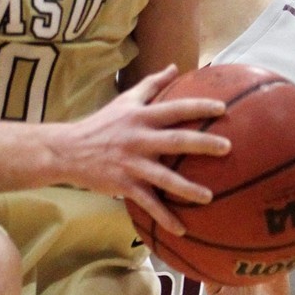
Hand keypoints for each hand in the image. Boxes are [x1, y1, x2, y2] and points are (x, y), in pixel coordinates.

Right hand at [61, 65, 229, 234]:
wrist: (68, 150)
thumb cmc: (101, 124)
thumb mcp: (125, 100)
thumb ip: (152, 84)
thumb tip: (175, 66)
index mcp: (141, 117)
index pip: (174, 109)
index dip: (198, 107)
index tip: (222, 109)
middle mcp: (138, 138)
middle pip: (174, 140)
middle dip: (201, 144)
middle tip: (227, 148)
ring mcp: (131, 163)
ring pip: (163, 176)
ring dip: (186, 188)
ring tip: (209, 197)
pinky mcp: (124, 184)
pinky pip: (148, 202)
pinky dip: (164, 216)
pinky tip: (181, 228)